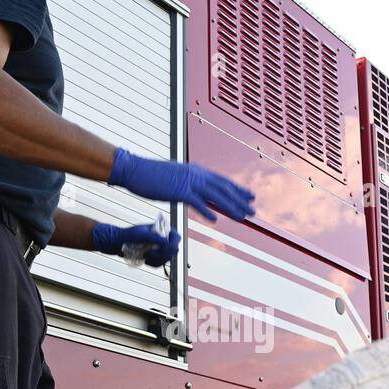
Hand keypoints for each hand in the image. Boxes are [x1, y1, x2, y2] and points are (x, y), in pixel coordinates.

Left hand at [91, 221, 181, 267]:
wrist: (116, 242)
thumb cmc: (127, 235)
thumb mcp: (140, 235)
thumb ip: (153, 238)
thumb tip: (166, 243)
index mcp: (161, 229)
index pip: (176, 237)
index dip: (173, 244)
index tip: (164, 248)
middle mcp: (162, 239)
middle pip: (173, 250)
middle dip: (163, 254)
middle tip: (149, 254)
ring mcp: (159, 248)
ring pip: (167, 259)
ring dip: (157, 260)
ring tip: (145, 256)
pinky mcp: (154, 257)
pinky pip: (159, 264)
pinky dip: (153, 264)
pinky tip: (145, 260)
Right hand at [109, 148, 254, 222]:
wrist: (135, 169)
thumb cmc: (152, 175)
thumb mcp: (175, 177)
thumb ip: (187, 184)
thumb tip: (194, 191)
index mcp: (196, 171)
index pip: (222, 181)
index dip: (238, 189)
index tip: (250, 196)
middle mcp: (196, 175)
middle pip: (223, 189)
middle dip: (240, 200)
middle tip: (253, 210)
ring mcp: (188, 182)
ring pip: (215, 196)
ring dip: (231, 207)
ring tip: (242, 217)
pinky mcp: (178, 190)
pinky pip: (196, 202)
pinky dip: (207, 210)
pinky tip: (215, 219)